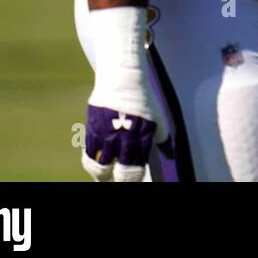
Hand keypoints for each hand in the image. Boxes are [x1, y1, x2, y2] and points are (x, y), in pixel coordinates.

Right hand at [81, 6, 170, 181]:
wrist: (123, 77)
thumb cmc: (144, 98)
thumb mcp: (158, 117)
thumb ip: (162, 137)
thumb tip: (169, 154)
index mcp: (140, 137)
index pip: (133, 170)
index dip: (130, 180)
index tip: (130, 180)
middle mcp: (122, 138)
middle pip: (115, 172)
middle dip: (116, 179)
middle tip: (116, 179)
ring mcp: (105, 133)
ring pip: (97, 166)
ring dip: (100, 174)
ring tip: (104, 177)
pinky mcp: (92, 127)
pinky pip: (88, 153)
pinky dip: (91, 162)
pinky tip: (95, 164)